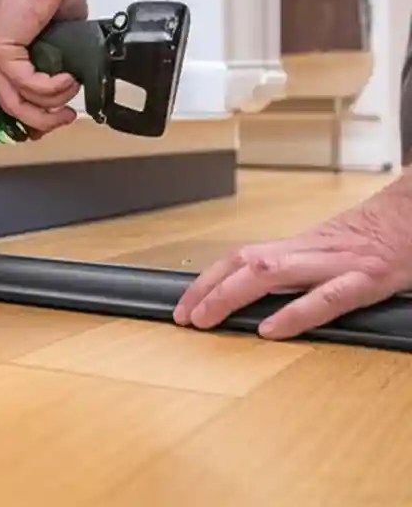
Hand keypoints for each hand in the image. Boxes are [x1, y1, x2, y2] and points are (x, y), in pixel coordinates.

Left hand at [0, 0, 85, 137]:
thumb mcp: (56, 38)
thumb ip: (55, 62)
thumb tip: (68, 79)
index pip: (6, 98)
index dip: (30, 117)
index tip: (52, 123)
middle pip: (9, 107)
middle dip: (42, 121)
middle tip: (66, 118)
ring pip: (16, 102)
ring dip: (51, 105)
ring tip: (71, 91)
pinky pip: (26, 86)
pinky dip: (51, 88)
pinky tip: (66, 80)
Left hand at [174, 178, 411, 339]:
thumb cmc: (381, 235)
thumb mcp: (333, 250)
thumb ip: (301, 269)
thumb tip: (261, 293)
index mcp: (301, 247)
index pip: (241, 257)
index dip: (207, 280)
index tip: (184, 304)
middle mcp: (312, 252)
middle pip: (245, 263)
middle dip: (207, 289)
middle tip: (183, 317)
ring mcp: (338, 264)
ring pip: (272, 273)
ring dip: (231, 296)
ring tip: (207, 320)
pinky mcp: (368, 279)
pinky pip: (326, 297)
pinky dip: (294, 313)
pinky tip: (270, 329)